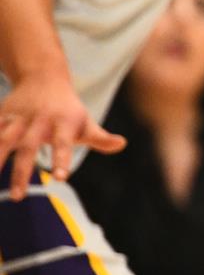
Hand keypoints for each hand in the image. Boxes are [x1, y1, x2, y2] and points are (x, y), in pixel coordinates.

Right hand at [0, 73, 124, 200]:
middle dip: (22, 172)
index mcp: (63, 122)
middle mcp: (39, 120)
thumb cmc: (68, 109)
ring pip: (3, 140)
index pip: (63, 143)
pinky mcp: (2, 115)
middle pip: (29, 147)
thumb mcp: (85, 122)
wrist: (43, 77)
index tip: (60, 178)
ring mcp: (18, 118)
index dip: (62, 159)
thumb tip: (122, 144)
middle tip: (18, 197)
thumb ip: (100, 137)